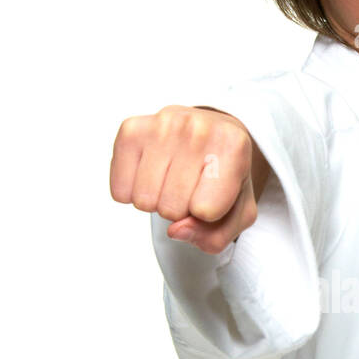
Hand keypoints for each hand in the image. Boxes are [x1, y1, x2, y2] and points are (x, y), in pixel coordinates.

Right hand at [109, 104, 268, 253]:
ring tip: (172, 178)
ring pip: (144, 201)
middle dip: (180, 209)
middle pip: (171, 209)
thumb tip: (175, 230)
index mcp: (234, 145)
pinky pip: (121, 190)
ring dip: (156, 200)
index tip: (213, 192)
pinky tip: (150, 173)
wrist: (211, 134)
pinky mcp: (132, 129)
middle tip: (190, 186)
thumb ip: (215, 235)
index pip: (206, 211)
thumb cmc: (225, 176)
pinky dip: (132, 192)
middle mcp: (198, 128)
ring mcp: (162, 124)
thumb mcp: (237, 214)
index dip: (207, 215)